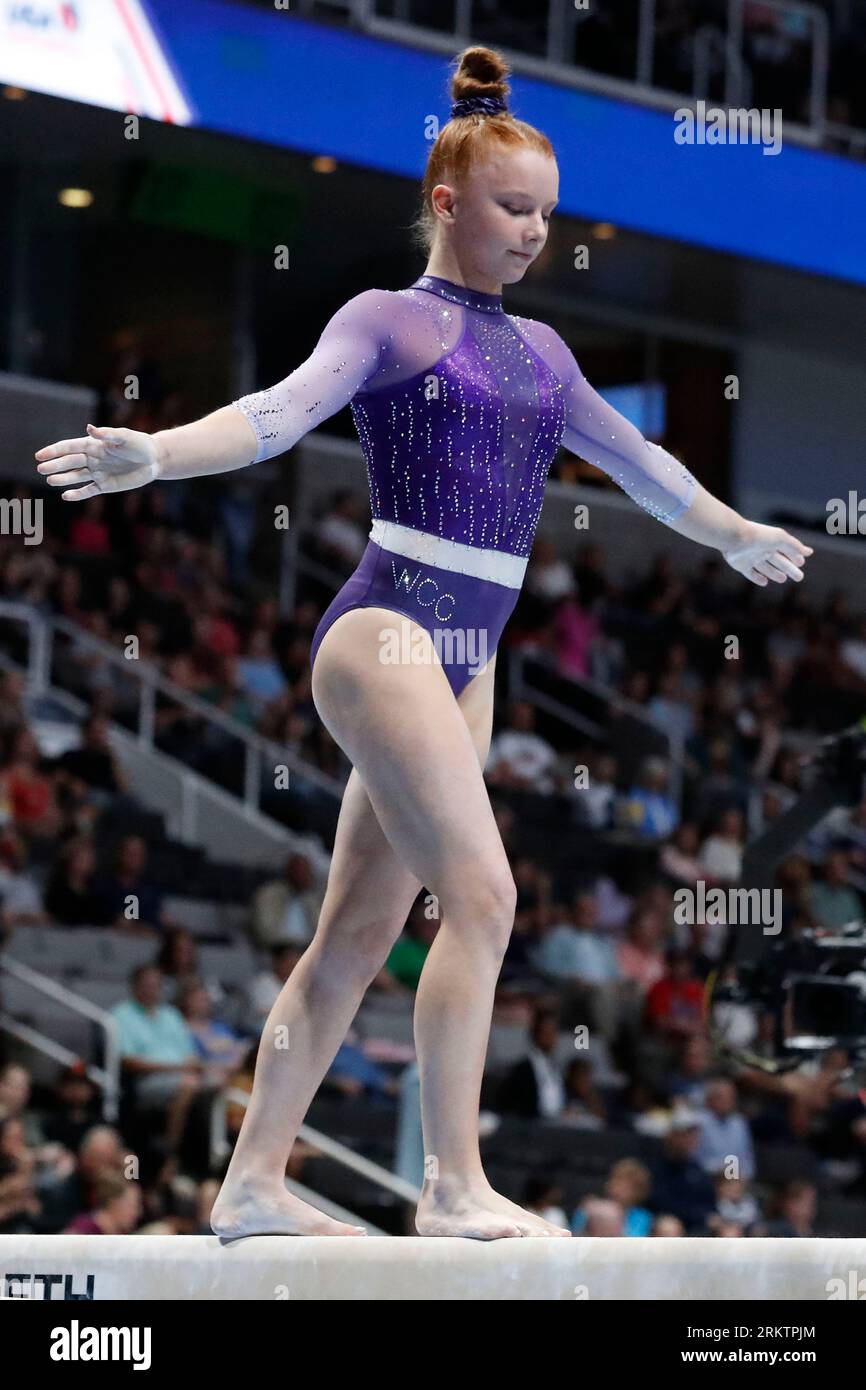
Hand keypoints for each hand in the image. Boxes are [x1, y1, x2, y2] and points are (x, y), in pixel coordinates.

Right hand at [35, 423, 158, 500]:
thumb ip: (108, 434)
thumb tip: (90, 428)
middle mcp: (92, 459)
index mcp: (93, 445)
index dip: (54, 451)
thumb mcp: (125, 437)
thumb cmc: (139, 444)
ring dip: (62, 479)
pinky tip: (66, 496)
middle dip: (55, 465)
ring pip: (76, 476)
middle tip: (40, 469)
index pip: (69, 447)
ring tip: (50, 480)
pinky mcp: (105, 485)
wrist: (154, 460)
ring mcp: (97, 472)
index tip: (40, 455)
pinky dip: (78, 494)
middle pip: (69, 462)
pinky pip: (88, 490)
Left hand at [722, 522, 812, 586]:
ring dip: (775, 573)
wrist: (735, 538)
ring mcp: (751, 557)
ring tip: (783, 579)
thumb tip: (810, 552)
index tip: (801, 563)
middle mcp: (762, 549)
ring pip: (766, 568)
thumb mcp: (780, 539)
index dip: (794, 556)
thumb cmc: (759, 536)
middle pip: (779, 561)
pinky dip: (758, 578)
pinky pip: (751, 573)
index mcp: (772, 541)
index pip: (786, 550)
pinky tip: (765, 582)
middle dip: (789, 568)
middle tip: (799, 577)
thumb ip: (795, 546)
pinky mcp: (741, 565)